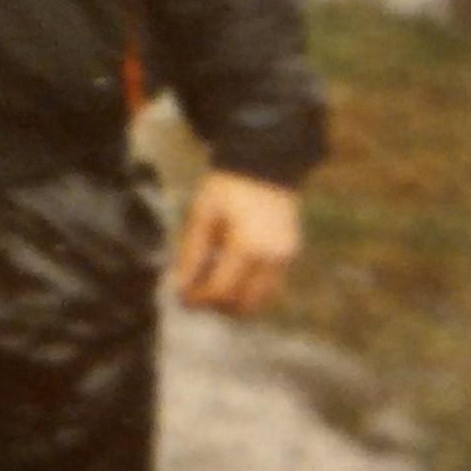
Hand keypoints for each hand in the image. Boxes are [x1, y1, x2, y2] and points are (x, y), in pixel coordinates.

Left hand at [174, 171, 301, 315]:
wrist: (264, 165)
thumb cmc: (227, 188)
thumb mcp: (202, 216)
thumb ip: (191, 254)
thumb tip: (179, 287)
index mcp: (246, 247)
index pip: (221, 291)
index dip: (199, 299)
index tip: (182, 296)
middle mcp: (271, 258)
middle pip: (243, 304)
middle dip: (218, 305)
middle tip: (198, 293)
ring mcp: (285, 258)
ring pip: (260, 299)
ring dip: (236, 299)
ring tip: (214, 281)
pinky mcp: (291, 255)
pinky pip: (269, 285)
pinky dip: (250, 287)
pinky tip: (231, 270)